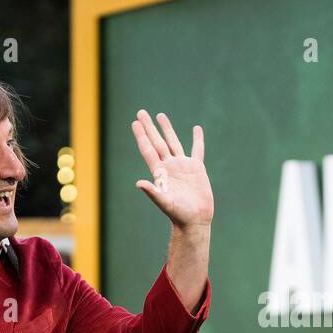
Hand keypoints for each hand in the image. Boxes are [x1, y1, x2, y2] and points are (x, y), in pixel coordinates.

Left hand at [131, 109, 213, 230]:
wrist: (195, 219)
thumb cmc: (178, 213)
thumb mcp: (164, 202)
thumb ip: (152, 192)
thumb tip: (138, 183)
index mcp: (160, 172)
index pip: (148, 150)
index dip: (141, 136)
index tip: (135, 123)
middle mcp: (169, 166)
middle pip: (157, 142)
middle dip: (149, 128)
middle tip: (140, 112)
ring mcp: (183, 166)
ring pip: (173, 142)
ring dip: (167, 129)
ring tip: (160, 115)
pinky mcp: (196, 169)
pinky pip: (197, 150)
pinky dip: (197, 139)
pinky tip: (196, 129)